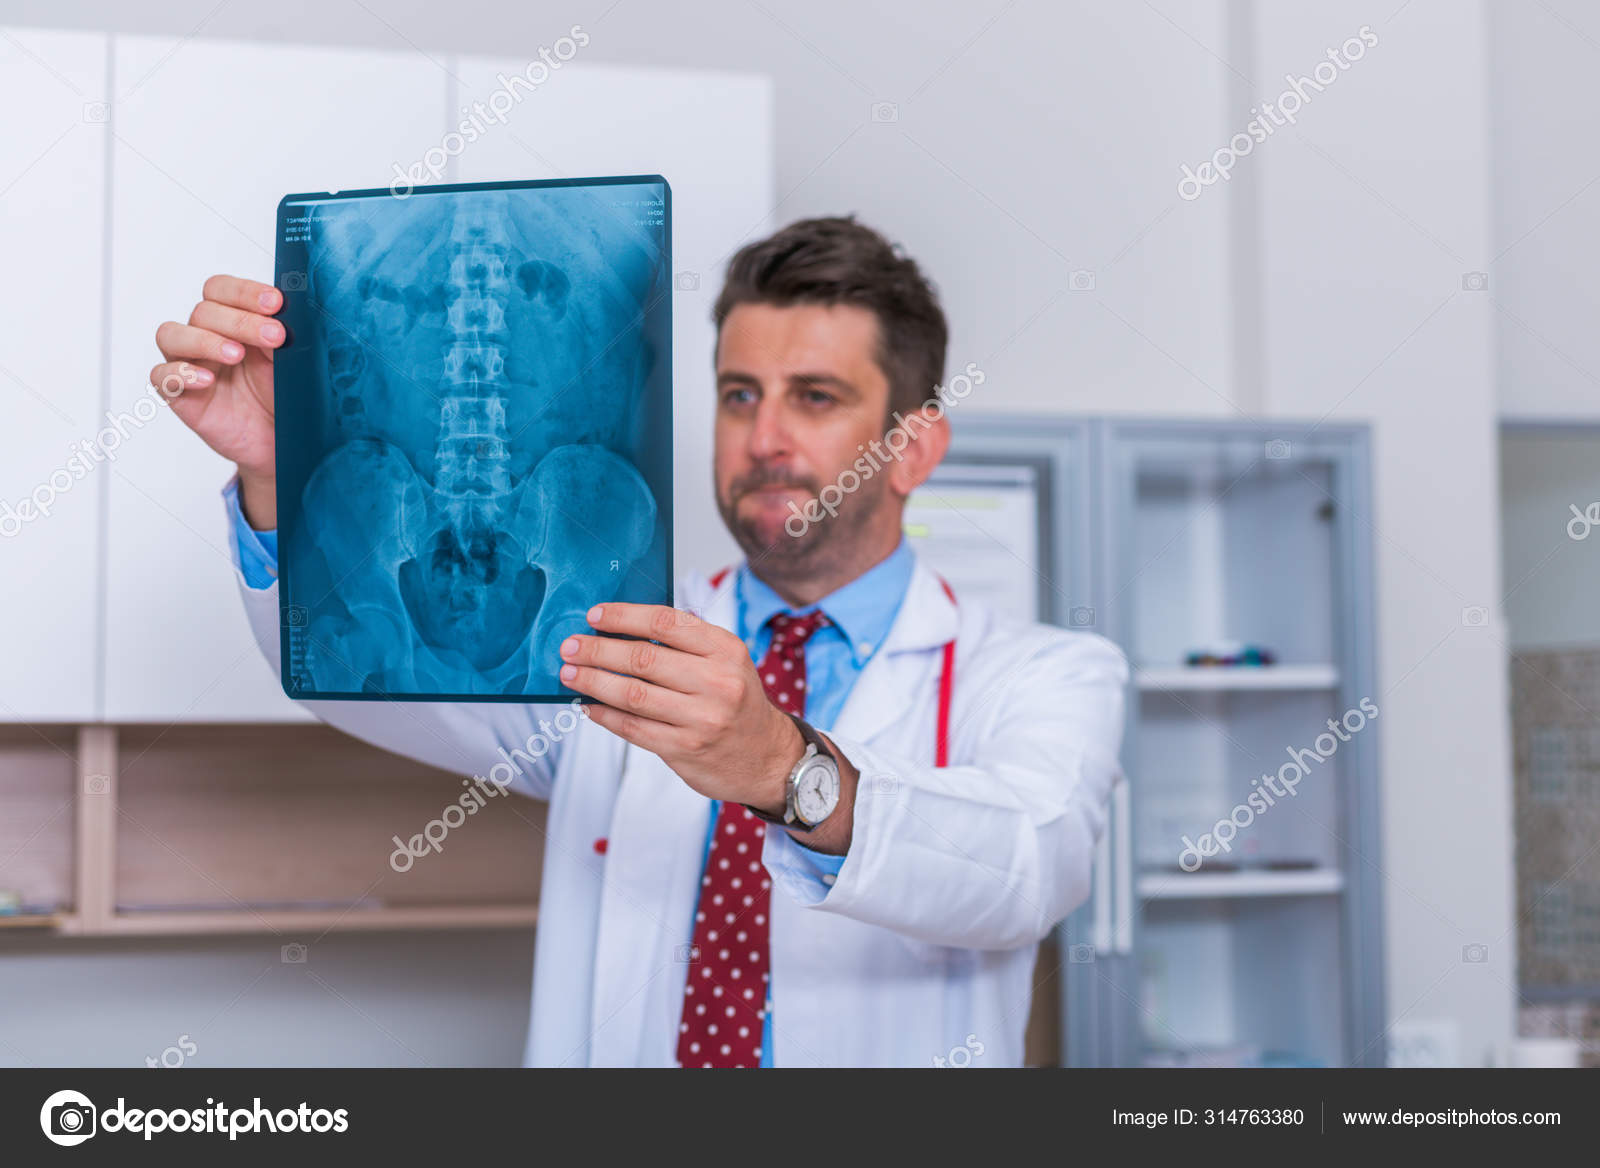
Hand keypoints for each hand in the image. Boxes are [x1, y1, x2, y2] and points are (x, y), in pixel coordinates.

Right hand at [150, 275, 283, 527]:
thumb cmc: (287, 397)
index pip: (222, 290)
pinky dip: (180, 373)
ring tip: (236, 355)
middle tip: (275, 336)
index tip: (275, 302)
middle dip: (241, 320)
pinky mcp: (179, 396)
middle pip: (204, 311)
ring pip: (171, 335)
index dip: (245, 291)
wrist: (285, 443)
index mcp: (234, 320)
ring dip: (204, 339)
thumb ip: (287, 335)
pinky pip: (161, 377)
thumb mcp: (294, 363)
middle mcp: (208, 336)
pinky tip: (208, 380)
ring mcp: (190, 364)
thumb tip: (294, 311)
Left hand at [557, 603, 806, 812]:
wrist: (767, 756)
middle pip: (643, 658)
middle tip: (570, 645)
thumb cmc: (737, 701)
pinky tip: (588, 705)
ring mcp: (702, 718)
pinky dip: (605, 715)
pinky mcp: (686, 749)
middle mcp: (717, 682)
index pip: (666, 623)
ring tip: (569, 673)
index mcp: (725, 650)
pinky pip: (634, 728)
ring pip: (633, 694)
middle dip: (598, 650)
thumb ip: (686, 644)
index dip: (624, 616)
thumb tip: (622, 628)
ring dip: (593, 681)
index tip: (594, 616)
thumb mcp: (726, 661)